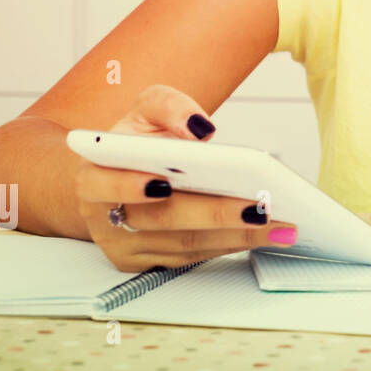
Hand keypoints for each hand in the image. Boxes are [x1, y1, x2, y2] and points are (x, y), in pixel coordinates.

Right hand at [74, 84, 297, 272]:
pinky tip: (262, 234)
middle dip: (215, 214)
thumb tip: (199, 128)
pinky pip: (192, 258)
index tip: (164, 184)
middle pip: (162, 220)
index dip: (129, 187)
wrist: (121, 171)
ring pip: (183, 245)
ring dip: (234, 236)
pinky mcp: (145, 263)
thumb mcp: (148, 107)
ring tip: (278, 223)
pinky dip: (229, 245)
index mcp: (93, 174)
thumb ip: (170, 106)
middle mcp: (102, 216)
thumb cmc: (138, 138)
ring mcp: (123, 244)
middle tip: (260, 208)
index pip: (104, 185)